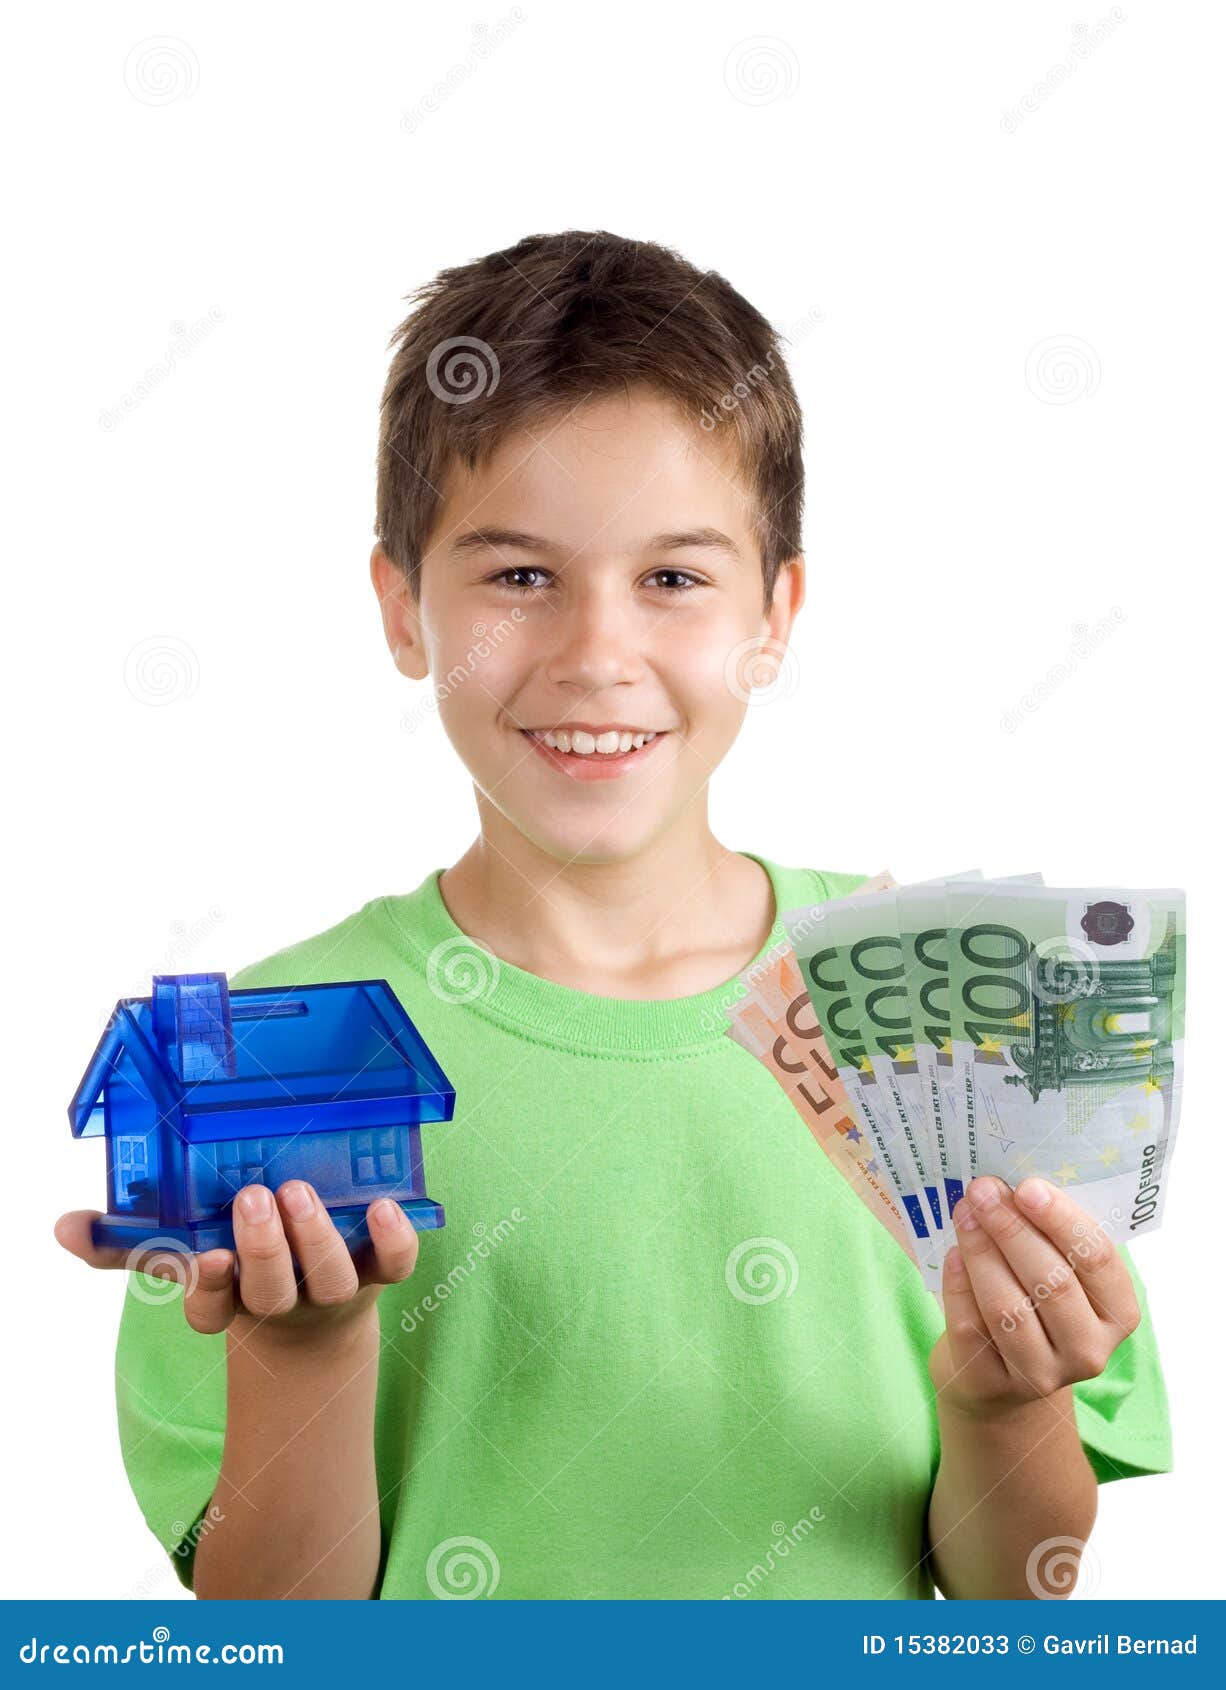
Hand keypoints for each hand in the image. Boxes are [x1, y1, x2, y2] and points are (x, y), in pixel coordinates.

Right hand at [54, 1181, 419, 1340]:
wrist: (314, 1315)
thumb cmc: (237, 1268)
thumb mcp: (179, 1254)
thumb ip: (124, 1241)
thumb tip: (63, 1227)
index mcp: (232, 1299)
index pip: (214, 1309)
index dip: (212, 1289)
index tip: (211, 1257)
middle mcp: (284, 1300)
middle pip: (272, 1290)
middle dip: (264, 1248)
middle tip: (252, 1197)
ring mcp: (334, 1289)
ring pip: (331, 1278)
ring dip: (315, 1237)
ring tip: (300, 1192)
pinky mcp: (379, 1271)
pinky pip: (396, 1265)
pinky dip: (394, 1240)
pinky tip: (383, 1205)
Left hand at [928, 1174, 1140, 1417]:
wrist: (998, 1378)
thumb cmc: (1032, 1305)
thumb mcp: (1056, 1273)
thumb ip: (1046, 1236)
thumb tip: (1006, 1185)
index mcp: (1117, 1314)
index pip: (1097, 1261)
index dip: (1062, 1221)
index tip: (1027, 1187)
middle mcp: (1088, 1351)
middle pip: (1052, 1282)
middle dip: (1012, 1229)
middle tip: (983, 1190)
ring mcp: (1041, 1376)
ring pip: (1009, 1307)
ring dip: (982, 1252)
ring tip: (964, 1213)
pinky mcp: (992, 1385)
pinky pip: (971, 1327)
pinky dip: (958, 1285)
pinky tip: (952, 1254)